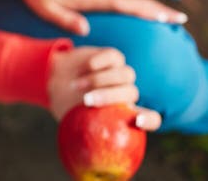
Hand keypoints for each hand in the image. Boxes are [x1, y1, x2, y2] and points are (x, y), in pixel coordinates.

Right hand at [47, 46, 161, 130]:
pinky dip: (102, 61)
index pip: (152, 118)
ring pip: (126, 74)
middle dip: (109, 96)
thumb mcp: (72, 120)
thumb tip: (81, 150)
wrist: (54, 78)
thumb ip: (83, 131)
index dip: (149, 120)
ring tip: (78, 85)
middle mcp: (127, 94)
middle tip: (87, 100)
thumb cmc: (65, 104)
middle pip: (132, 93)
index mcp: (125, 113)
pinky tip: (89, 66)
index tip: (137, 121)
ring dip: (102, 80)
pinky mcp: (112, 58)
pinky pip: (114, 57)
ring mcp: (120, 74)